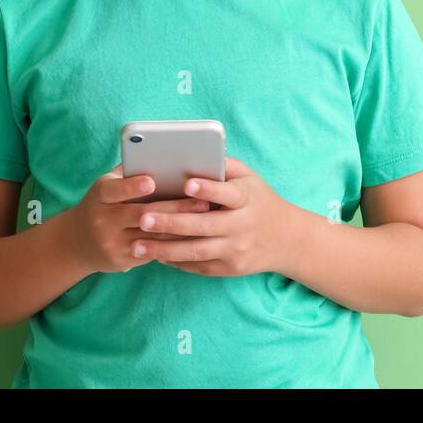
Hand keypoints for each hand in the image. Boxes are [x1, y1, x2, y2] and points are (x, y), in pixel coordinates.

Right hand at [63, 162, 211, 273]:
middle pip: (141, 214)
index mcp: (100, 196)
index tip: (151, 181)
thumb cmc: (105, 203)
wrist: (79, 242)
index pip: (114, 190)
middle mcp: (103, 220)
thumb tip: (163, 153)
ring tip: (206, 219)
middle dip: (174, 208)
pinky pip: (153, 252)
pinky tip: (194, 236)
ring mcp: (111, 243)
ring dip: (181, 228)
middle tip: (202, 202)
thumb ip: (130, 172)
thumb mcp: (108, 186)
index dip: (132, 187)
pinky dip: (174, 244)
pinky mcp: (121, 260)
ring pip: (152, 235)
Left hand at [130, 156, 296, 276]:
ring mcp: (236, 250)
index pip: (227, 194)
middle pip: (204, 226)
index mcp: (247, 198)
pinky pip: (198, 266)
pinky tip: (154, 255)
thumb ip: (224, 166)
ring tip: (137, 245)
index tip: (186, 184)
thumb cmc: (258, 200)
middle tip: (143, 218)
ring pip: (197, 251)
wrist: (286, 239)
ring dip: (164, 249)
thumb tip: (193, 153)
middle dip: (171, 223)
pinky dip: (175, 261)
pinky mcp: (230, 268)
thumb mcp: (249, 178)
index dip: (208, 189)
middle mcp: (243, 226)